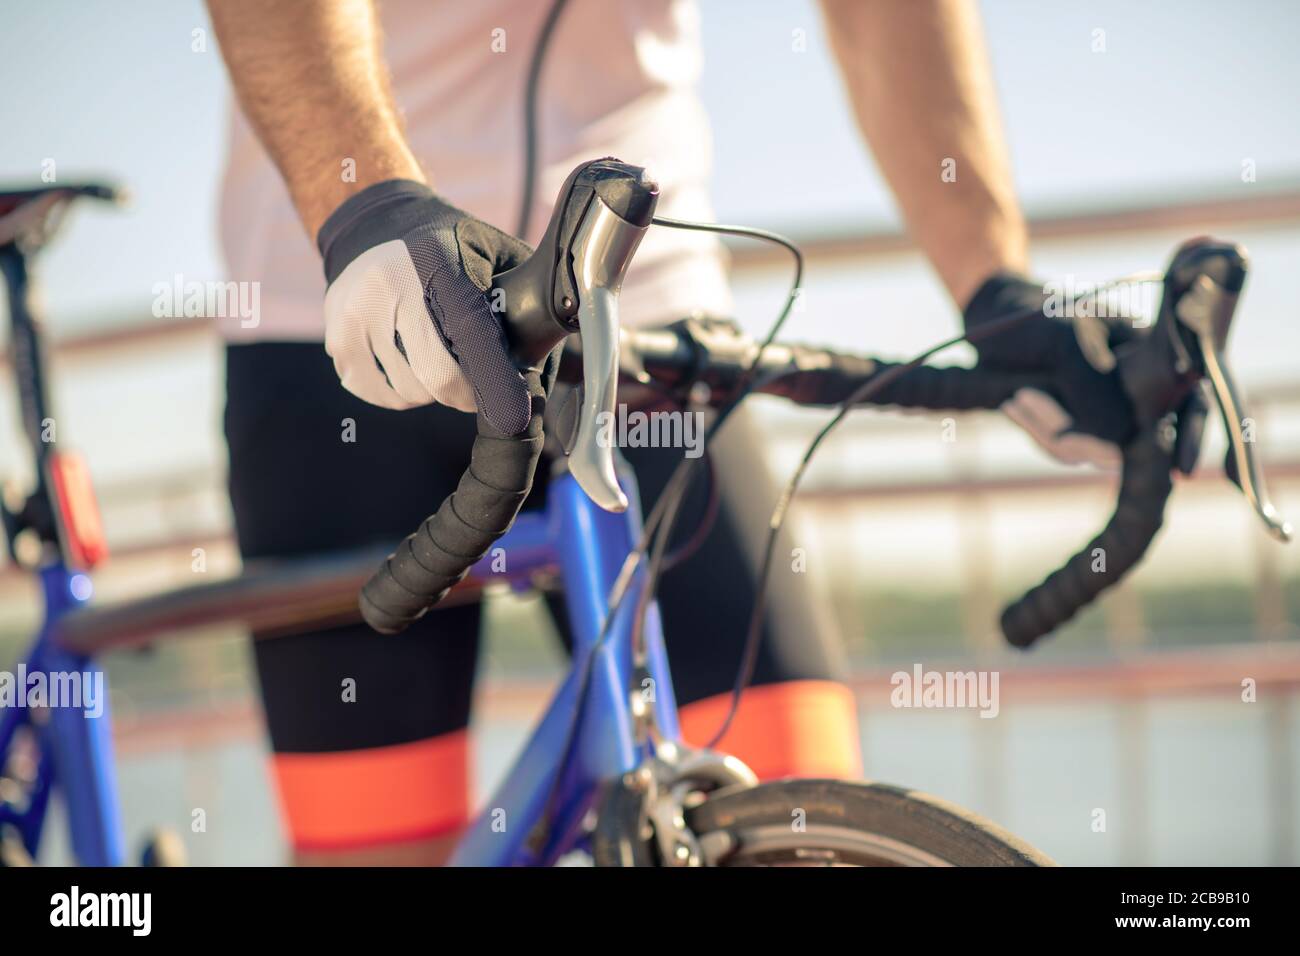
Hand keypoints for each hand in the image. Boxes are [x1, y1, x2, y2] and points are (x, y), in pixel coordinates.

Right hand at [316, 180, 533, 433]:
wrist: (377, 221)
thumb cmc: (455, 247)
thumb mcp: (500, 255)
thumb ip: (529, 307)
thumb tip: (547, 374)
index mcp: (440, 260)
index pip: (470, 331)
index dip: (494, 380)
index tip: (513, 416)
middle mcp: (391, 280)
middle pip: (438, 376)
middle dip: (470, 394)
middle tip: (481, 384)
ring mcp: (356, 308)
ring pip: (409, 391)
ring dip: (435, 392)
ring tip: (441, 358)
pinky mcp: (337, 335)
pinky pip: (377, 393)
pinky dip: (402, 393)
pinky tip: (410, 364)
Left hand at [963, 272, 1206, 472]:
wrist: (991, 317)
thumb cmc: (1034, 319)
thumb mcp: (1062, 344)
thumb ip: (1093, 389)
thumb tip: (1116, 445)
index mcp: (1152, 357)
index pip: (1188, 401)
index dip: (1191, 436)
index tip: (1183, 469)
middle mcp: (1136, 389)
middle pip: (1136, 439)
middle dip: (1087, 438)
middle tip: (1041, 415)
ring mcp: (1106, 411)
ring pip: (1095, 448)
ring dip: (1051, 428)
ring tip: (1018, 394)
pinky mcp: (1076, 426)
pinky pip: (1066, 447)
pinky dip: (1040, 430)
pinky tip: (1014, 405)